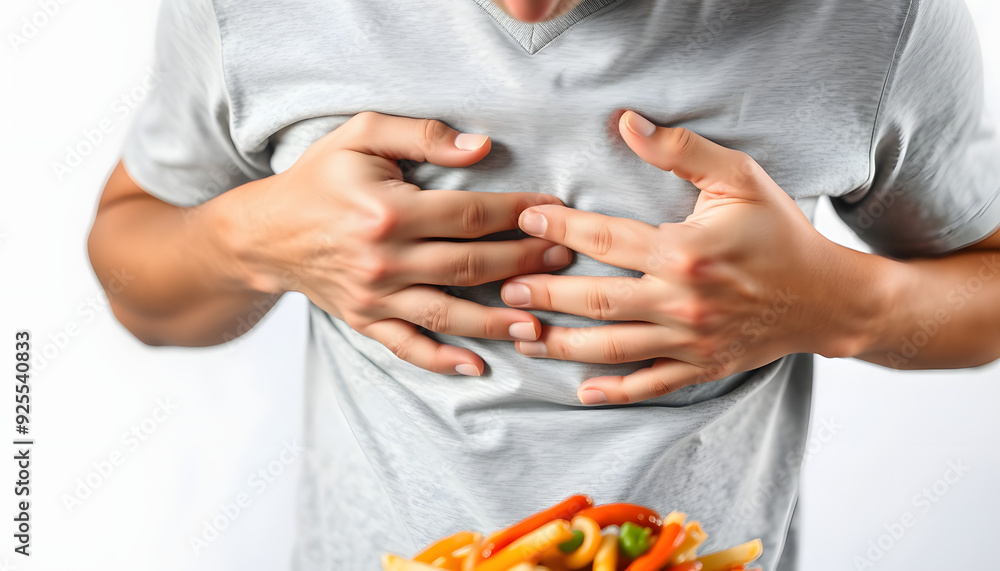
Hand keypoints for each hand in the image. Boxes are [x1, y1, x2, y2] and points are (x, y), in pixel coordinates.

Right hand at [231, 111, 569, 375]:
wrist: (265, 233)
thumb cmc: (319, 178)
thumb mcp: (361, 134)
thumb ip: (422, 135)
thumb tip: (481, 146)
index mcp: (388, 211)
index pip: (470, 214)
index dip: (517, 212)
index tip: (553, 210)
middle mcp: (384, 260)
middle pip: (470, 267)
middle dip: (523, 263)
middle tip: (564, 259)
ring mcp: (374, 297)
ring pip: (449, 314)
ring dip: (498, 320)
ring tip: (541, 321)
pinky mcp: (365, 321)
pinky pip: (409, 347)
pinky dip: (443, 360)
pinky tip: (479, 367)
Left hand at [501, 111, 878, 403]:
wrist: (826, 297)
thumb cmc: (780, 233)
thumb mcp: (740, 179)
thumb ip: (681, 150)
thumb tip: (627, 122)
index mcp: (684, 252)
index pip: (605, 239)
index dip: (559, 227)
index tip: (526, 219)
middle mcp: (681, 301)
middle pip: (594, 300)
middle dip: (543, 295)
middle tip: (505, 289)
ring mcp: (689, 341)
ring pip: (610, 348)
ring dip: (561, 344)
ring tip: (521, 337)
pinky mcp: (700, 367)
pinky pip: (649, 385)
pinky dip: (614, 391)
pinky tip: (580, 390)